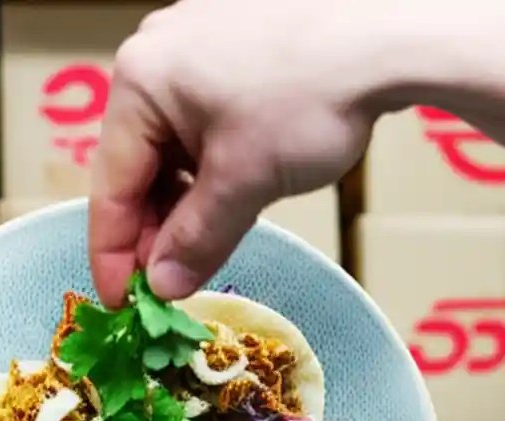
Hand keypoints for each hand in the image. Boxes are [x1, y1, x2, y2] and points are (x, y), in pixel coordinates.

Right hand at [87, 0, 394, 306]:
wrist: (394, 32)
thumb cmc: (313, 97)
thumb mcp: (245, 182)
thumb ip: (197, 239)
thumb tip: (164, 287)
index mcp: (139, 82)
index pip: (110, 185)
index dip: (113, 255)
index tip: (121, 303)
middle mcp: (154, 53)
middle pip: (138, 163)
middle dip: (155, 228)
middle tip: (171, 282)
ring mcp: (194, 42)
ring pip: (172, 144)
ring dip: (185, 199)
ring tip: (207, 242)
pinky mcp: (232, 42)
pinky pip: (201, 119)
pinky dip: (209, 165)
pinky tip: (231, 195)